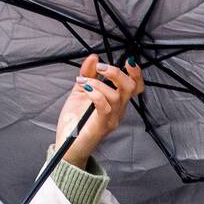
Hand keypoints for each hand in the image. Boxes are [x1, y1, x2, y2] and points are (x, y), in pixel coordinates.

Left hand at [53, 53, 143, 168]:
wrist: (66, 146)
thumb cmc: (74, 121)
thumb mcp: (81, 91)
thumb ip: (88, 74)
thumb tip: (94, 57)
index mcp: (116, 102)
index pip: (135, 87)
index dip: (136, 73)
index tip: (129, 60)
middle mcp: (118, 111)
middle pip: (130, 88)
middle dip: (116, 73)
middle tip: (100, 67)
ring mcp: (112, 119)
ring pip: (116, 96)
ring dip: (98, 83)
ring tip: (83, 81)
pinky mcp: (102, 126)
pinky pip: (104, 107)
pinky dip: (96, 94)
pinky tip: (86, 89)